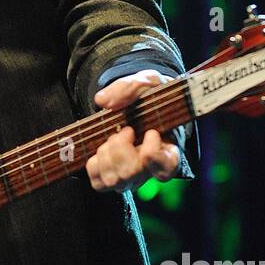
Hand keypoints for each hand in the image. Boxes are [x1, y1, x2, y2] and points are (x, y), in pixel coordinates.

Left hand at [86, 70, 180, 193]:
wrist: (139, 106)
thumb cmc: (150, 97)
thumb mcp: (148, 82)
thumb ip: (131, 87)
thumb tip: (103, 101)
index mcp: (168, 151)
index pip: (165, 169)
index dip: (153, 154)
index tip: (151, 132)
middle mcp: (150, 170)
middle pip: (132, 175)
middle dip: (121, 148)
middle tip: (126, 129)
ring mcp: (131, 178)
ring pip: (114, 181)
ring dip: (107, 153)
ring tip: (114, 137)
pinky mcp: (112, 179)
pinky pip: (98, 182)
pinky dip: (95, 163)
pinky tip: (104, 148)